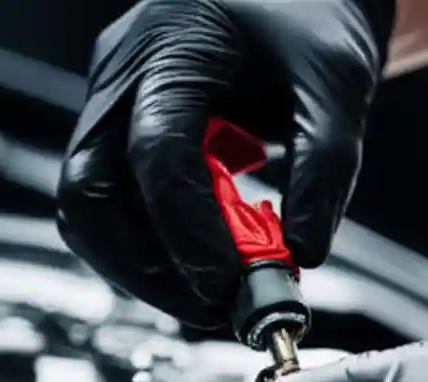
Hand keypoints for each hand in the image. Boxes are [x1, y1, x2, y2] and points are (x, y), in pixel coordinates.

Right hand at [57, 0, 394, 327]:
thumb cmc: (312, 12)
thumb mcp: (337, 80)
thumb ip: (326, 167)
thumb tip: (303, 254)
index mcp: (169, 48)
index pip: (156, 154)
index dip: (190, 233)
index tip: (235, 285)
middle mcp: (121, 77)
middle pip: (89, 194)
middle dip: (147, 268)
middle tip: (215, 307)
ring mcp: (112, 104)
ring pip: (90, 210)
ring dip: (146, 268)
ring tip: (217, 294)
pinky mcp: (123, 131)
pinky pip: (115, 204)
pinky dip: (155, 246)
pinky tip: (207, 260)